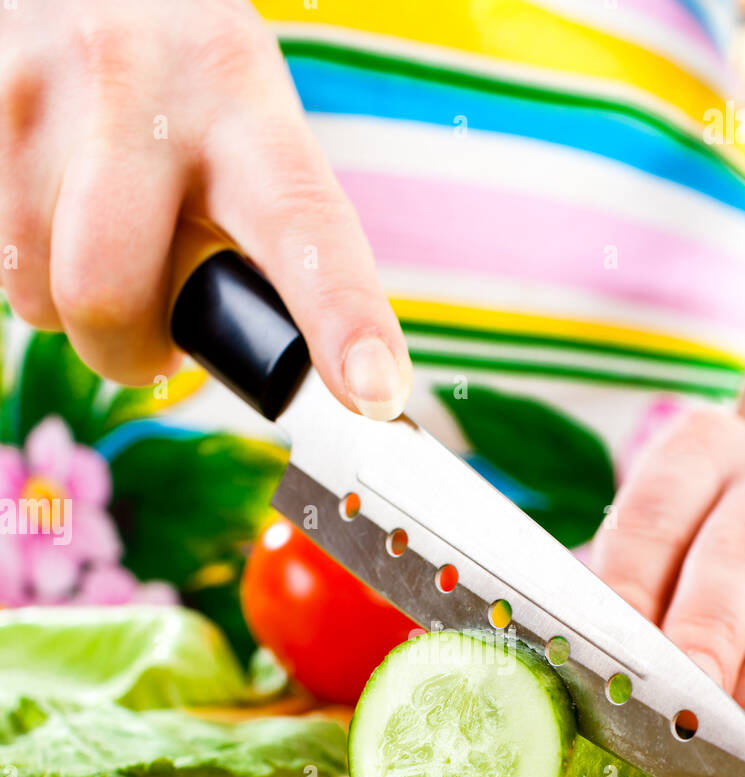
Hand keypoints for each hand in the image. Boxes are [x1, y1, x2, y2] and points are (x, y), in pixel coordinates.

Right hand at [0, 0, 411, 415]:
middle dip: (130, 353)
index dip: (342, 318)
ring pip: (37, 296)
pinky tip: (45, 206)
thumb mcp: (239, 122)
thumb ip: (258, 225)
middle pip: (109, 297)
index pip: (302, 224)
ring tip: (92, 237)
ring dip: (68, 307)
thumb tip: (279, 363)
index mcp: (243, 98)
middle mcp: (141, 82)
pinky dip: (26, 267)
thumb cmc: (176, 83)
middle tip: (153, 331)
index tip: (375, 392)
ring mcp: (37, 87)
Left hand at [589, 409, 744, 760]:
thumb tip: (597, 676)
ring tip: (726, 742)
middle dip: (710, 636)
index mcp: (701, 450)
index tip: (611, 658)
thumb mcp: (650, 526)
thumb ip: (624, 588)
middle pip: (742, 557)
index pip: (655, 519)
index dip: (629, 593)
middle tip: (681, 701)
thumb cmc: (695, 526)